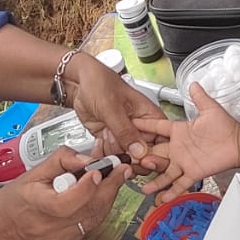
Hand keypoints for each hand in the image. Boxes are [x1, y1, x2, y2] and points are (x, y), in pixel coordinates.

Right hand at [0, 147, 132, 239]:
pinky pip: (91, 223)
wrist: (0, 234)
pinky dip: (98, 207)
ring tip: (114, 176)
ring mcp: (63, 239)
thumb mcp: (30, 174)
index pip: (68, 203)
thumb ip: (60, 161)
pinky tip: (97, 194)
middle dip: (110, 186)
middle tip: (123, 168)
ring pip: (96, 217)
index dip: (87, 187)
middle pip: (90, 209)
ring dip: (108, 195)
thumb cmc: (12, 202)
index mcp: (37, 207)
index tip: (99, 170)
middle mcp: (51, 228)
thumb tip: (87, 158)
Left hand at [67, 52, 163, 166]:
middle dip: (128, 155)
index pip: (161, 142)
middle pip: (144, 154)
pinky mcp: (110, 138)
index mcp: (149, 115)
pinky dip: (103, 153)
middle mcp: (139, 127)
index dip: (152, 154)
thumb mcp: (112, 107)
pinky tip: (99, 141)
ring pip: (126, 157)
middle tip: (117, 145)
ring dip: (113, 152)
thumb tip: (140, 151)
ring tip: (106, 134)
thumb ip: (125, 131)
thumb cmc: (99, 82)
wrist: (78, 82)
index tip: (139, 157)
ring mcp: (124, 134)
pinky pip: (110, 154)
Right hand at [132, 83, 239, 201]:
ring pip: (164, 171)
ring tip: (142, 185)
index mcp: (179, 131)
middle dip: (142, 155)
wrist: (239, 143)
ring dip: (153, 179)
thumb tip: (194, 83)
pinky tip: (162, 198)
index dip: (143, 125)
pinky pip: (180, 183)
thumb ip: (200, 97)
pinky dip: (172, 191)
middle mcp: (178, 147)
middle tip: (129, 158)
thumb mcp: (210, 109)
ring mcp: (184, 161)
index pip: (157, 127)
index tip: (129, 122)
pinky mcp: (193, 173)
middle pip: (155, 151)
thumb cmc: (226, 127)